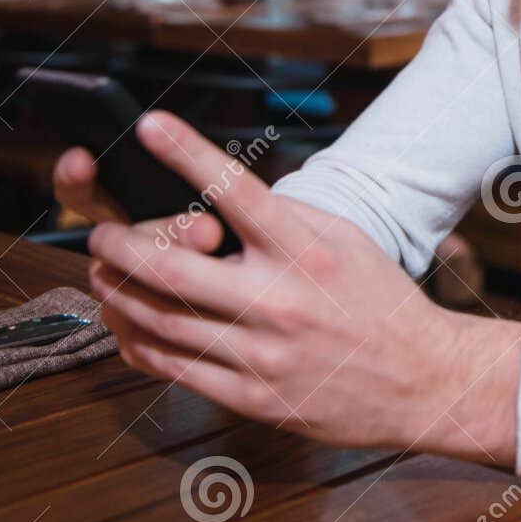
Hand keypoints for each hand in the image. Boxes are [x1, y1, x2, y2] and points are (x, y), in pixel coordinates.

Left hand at [82, 111, 520, 462]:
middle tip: (98, 232)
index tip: (148, 125)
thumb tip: (223, 199)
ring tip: (104, 274)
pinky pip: (174, 367)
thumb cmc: (380, 302)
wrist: (422, 380)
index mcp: (306, 251)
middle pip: (170, 268)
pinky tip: (129, 324)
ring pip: (160, 320)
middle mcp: (279, 301)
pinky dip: (140, 341)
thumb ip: (285, 220)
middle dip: (119, 246)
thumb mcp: (345, 241)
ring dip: (118, 293)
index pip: (236, 191)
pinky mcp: (252, 396)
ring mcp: (262, 354)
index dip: (186, 153)